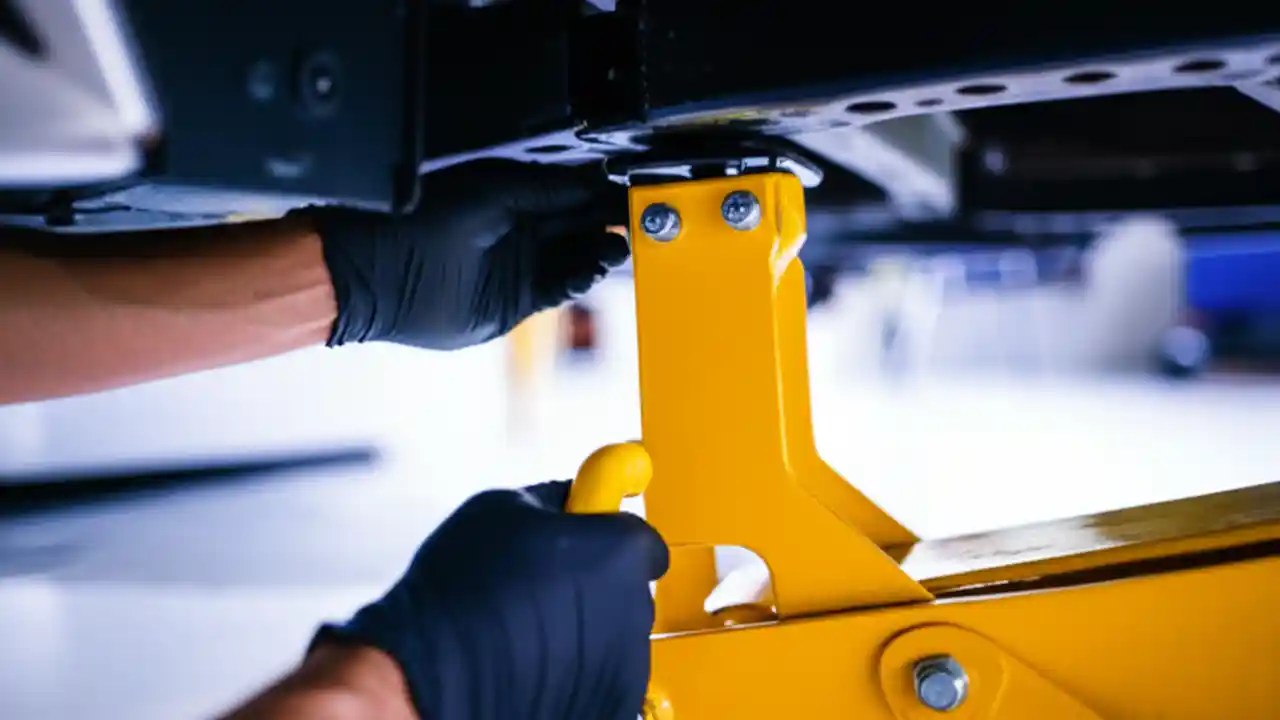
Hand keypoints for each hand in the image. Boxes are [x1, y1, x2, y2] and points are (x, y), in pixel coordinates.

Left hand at [308, 160, 628, 349]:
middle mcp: (521, 228)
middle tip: (638, 220)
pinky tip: (592, 270)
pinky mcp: (518, 299)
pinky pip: (562, 287)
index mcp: (514, 193)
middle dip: (610, 221)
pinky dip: (581, 279)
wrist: (379, 278)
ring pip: (578, 257)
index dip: (602, 189)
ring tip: (618, 248)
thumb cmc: (419, 223)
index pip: (572, 189)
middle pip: (582, 222)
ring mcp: (521, 264)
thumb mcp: (492, 193)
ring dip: (601, 253)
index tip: (631, 188)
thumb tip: (589, 181)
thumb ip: (544, 189)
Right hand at [314, 481, 668, 719]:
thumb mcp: (501, 507)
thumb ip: (554, 498)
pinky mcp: (612, 703)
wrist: (430, 673)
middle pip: (628, 588)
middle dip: (595, 583)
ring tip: (528, 625)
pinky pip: (602, 675)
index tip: (591, 536)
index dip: (612, 536)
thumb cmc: (461, 591)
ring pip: (615, 633)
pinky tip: (534, 659)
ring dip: (586, 626)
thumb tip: (575, 494)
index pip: (644, 540)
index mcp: (617, 553)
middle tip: (545, 584)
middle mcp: (634, 610)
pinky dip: (577, 668)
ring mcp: (626, 665)